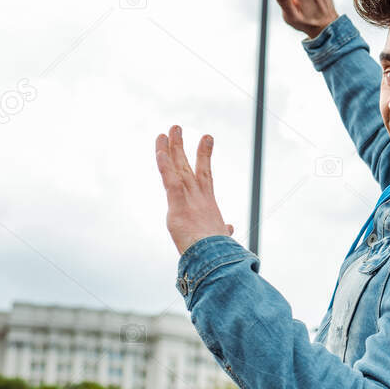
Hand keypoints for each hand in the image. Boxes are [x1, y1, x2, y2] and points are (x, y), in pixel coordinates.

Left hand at [155, 125, 235, 255]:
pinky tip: (160, 151)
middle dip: (181, 145)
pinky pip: (170, 183)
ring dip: (172, 148)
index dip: (204, 155)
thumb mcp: (221, 237)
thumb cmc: (221, 253)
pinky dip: (164, 167)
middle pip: (188, 165)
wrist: (217, 262)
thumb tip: (229, 228)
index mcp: (208, 203)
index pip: (205, 173)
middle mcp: (199, 197)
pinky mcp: (178, 208)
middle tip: (176, 127)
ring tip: (169, 130)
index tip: (206, 138)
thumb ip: (223, 229)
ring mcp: (189, 201)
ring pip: (178, 168)